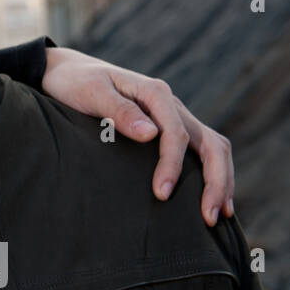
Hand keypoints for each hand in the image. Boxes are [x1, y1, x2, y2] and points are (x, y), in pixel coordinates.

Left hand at [42, 47, 234, 226]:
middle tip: (208, 217)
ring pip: (213, 148)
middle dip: (216, 181)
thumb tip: (151, 134)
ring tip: (219, 216)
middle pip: (210, 143)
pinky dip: (212, 174)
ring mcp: (173, 116)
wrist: (67, 72)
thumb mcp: (92, 93)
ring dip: (222, 181)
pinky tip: (210, 198)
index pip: (176, 134)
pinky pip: (201, 151)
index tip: (162, 194)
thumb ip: (119, 111)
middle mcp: (171, 104)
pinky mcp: (168, 128)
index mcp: (155, 93)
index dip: (173, 166)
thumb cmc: (76, 83)